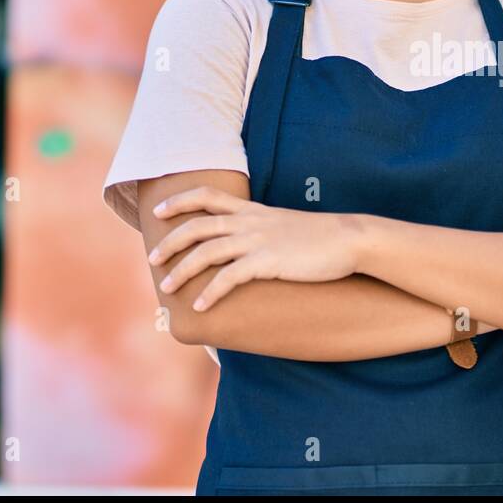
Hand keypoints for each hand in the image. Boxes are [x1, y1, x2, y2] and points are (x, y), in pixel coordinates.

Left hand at [148, 186, 358, 310]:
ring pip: (207, 251)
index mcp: (254, 211)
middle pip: (198, 225)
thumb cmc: (323, 237)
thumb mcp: (287, 226)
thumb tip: (251, 246)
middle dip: (170, 241)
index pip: (208, 196)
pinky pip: (230, 278)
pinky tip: (200, 306)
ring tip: (166, 288)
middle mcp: (251, 222)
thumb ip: (265, 230)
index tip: (160, 210)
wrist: (350, 239)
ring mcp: (258, 241)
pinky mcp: (268, 262)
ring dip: (181, 270)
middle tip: (152, 259)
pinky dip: (211, 293)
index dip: (180, 201)